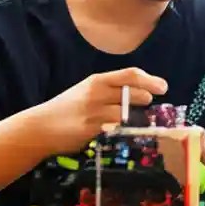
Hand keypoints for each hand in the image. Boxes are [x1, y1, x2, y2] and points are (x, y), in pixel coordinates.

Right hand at [30, 67, 166, 151]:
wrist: (41, 127)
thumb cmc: (67, 108)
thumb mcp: (87, 91)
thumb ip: (109, 89)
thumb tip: (139, 91)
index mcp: (97, 80)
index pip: (130, 74)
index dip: (150, 80)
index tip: (163, 87)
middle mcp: (97, 92)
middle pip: (133, 93)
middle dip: (145, 99)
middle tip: (147, 104)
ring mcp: (95, 111)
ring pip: (127, 112)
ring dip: (135, 117)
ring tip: (131, 119)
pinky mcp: (92, 129)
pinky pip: (116, 128)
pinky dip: (121, 130)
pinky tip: (117, 131)